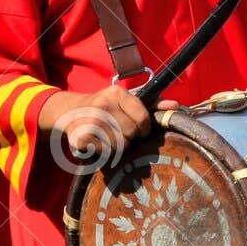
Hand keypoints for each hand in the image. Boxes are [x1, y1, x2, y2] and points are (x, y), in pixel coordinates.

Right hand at [40, 85, 155, 158]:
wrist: (71, 112)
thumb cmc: (106, 106)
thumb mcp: (126, 100)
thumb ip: (152, 104)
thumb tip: (176, 106)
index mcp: (117, 92)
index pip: (143, 118)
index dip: (144, 128)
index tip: (139, 129)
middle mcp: (103, 105)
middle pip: (132, 133)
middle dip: (130, 136)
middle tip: (119, 131)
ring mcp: (92, 121)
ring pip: (121, 145)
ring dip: (118, 145)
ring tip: (109, 136)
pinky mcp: (83, 137)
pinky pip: (107, 153)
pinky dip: (106, 151)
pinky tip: (99, 142)